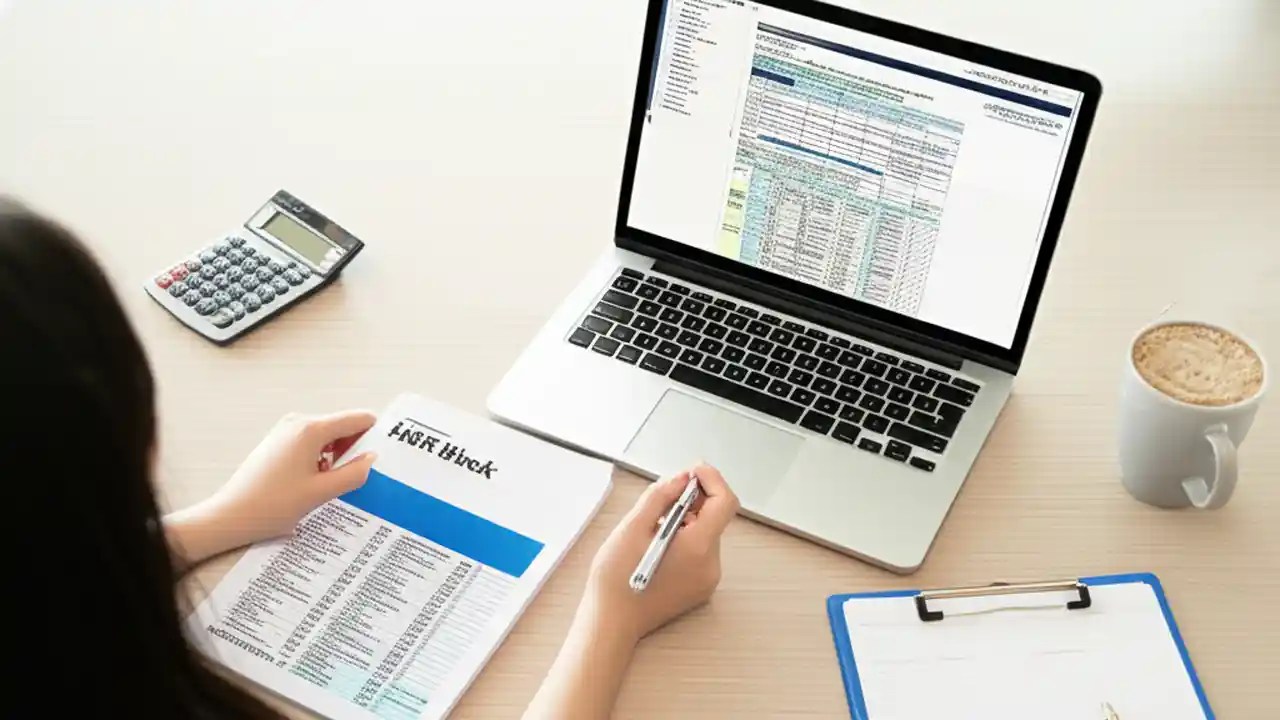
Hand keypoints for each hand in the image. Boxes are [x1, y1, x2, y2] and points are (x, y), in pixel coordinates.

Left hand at [165, 410, 377, 564]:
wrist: (231, 516)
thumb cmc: (272, 505)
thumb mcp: (322, 492)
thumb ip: (354, 473)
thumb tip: (371, 459)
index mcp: (311, 429)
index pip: (359, 418)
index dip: (375, 436)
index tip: (383, 457)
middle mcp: (298, 422)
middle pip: (343, 426)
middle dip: (354, 450)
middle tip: (355, 479)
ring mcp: (286, 431)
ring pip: (328, 437)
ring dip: (336, 458)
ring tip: (330, 486)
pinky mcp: (279, 443)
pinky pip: (312, 444)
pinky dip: (321, 460)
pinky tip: (315, 484)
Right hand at [583, 463, 738, 642]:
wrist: (611, 622)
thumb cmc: (616, 579)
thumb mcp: (632, 527)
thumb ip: (661, 496)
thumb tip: (682, 478)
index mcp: (697, 547)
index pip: (724, 502)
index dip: (711, 480)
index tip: (691, 472)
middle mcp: (710, 564)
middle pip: (715, 517)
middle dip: (693, 499)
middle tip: (663, 496)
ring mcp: (707, 579)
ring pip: (706, 534)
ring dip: (686, 520)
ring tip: (654, 525)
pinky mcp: (699, 588)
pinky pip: (700, 552)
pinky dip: (685, 539)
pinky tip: (658, 545)